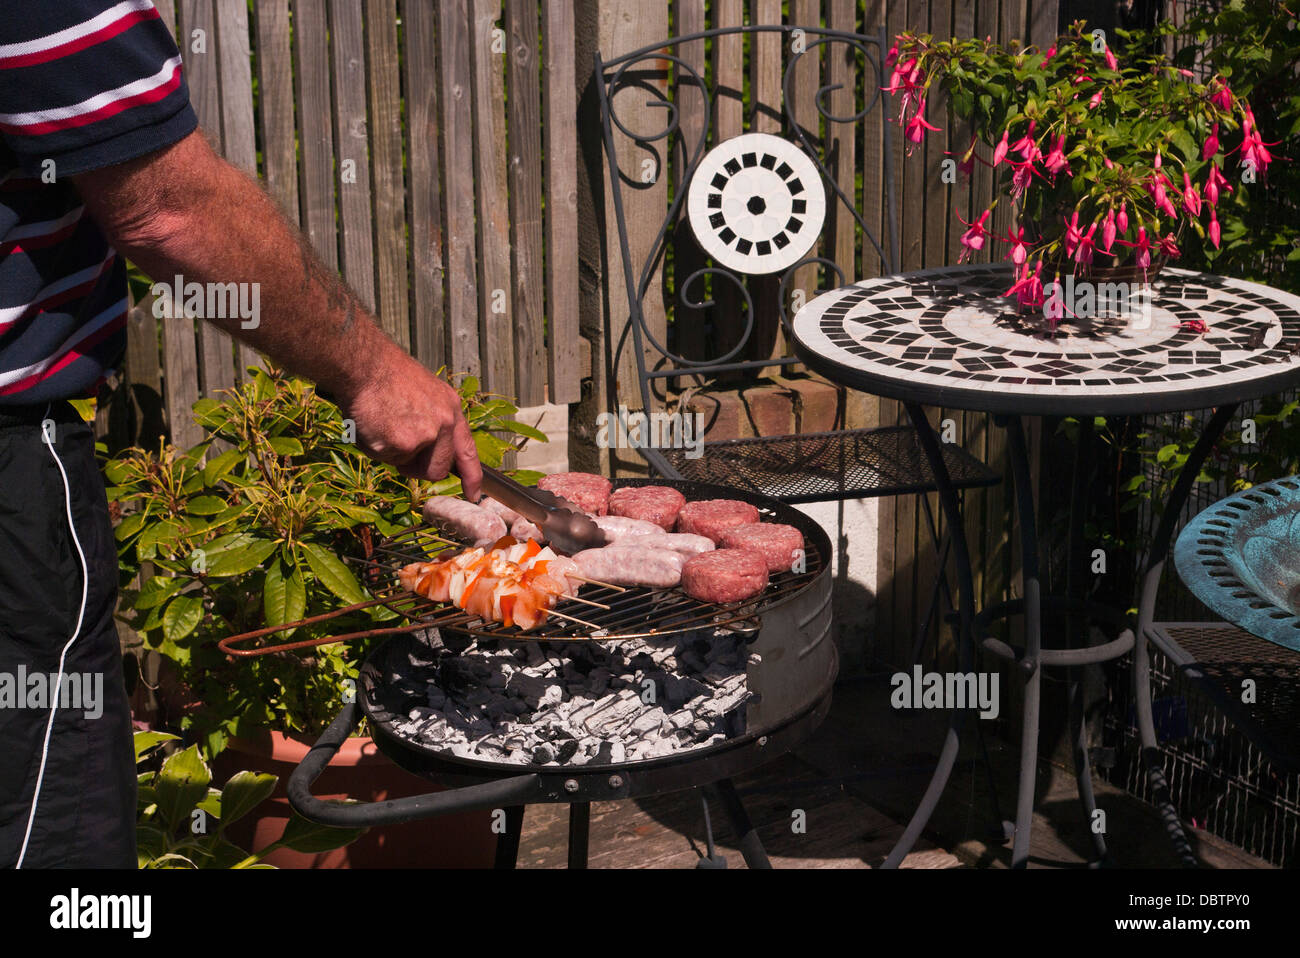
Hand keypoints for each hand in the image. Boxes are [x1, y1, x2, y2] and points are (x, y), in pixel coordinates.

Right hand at [337, 348, 482, 499]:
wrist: (365, 364)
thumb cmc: (387, 375)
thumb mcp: (425, 392)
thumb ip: (433, 420)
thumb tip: (428, 448)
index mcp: (451, 410)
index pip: (467, 451)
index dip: (472, 476)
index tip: (473, 494)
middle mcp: (444, 425)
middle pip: (436, 470)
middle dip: (418, 468)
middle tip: (398, 446)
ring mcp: (424, 436)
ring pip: (406, 466)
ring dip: (392, 454)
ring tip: (382, 424)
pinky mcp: (402, 444)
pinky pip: (385, 459)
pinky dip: (374, 447)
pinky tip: (372, 423)